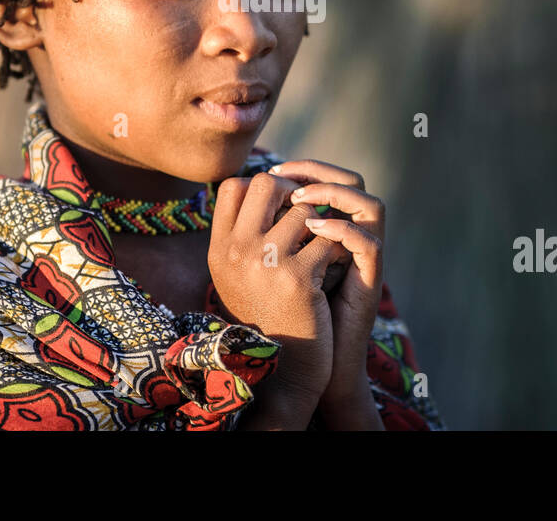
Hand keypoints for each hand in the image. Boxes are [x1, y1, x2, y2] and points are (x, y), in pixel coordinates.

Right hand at [207, 172, 347, 408]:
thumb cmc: (266, 319)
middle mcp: (236, 251)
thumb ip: (243, 236)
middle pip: (266, 184)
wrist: (283, 372)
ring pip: (304, 210)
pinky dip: (337, 250)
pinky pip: (327, 239)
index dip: (262, 187)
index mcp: (219, 249)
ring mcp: (266, 262)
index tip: (281, 206)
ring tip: (321, 250)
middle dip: (294, 194)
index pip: (233, 185)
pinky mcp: (299, 277)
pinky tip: (335, 268)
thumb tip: (262, 185)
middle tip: (307, 217)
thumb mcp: (237, 277)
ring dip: (320, 226)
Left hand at [268, 160, 384, 427]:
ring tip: (298, 201)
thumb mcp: (264, 268)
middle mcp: (352, 238)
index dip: (303, 168)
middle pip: (352, 180)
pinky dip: (341, 229)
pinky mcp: (369, 280)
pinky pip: (368, 241)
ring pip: (369, 203)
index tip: (274, 171)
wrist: (306, 366)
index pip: (330, 179)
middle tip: (283, 175)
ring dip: (332, 194)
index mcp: (330, 230)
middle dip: (315, 170)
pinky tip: (313, 230)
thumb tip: (233, 200)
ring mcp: (364, 258)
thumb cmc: (282, 317)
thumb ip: (261, 235)